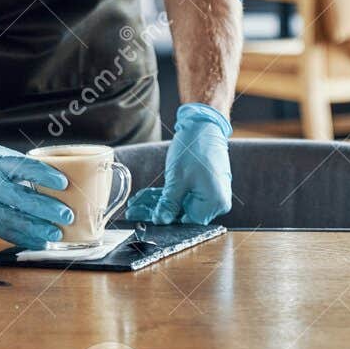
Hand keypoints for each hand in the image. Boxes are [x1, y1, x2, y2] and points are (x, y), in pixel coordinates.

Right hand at [0, 119, 73, 248]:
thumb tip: (59, 186)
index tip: (64, 182)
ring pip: (12, 219)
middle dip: (46, 209)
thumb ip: (23, 171)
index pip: (22, 167)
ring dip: (37, 229)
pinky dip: (24, 238)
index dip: (43, 175)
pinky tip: (41, 242)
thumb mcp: (0, 156)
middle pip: (19, 198)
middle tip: (68, 215)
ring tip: (57, 234)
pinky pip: (3, 231)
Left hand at [128, 103, 231, 224]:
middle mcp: (215, 202)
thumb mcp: (177, 179)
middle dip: (156, 212)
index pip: (187, 223)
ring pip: (179, 204)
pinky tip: (146, 196)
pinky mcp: (202, 186)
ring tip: (135, 204)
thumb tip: (161, 221)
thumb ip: (169, 204)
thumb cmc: (194, 148)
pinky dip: (166, 195)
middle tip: (134, 212)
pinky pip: (182, 194)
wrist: (203, 124)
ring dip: (157, 203)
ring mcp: (209, 193)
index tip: (144, 223)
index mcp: (214, 203)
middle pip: (182, 214)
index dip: (165, 224)